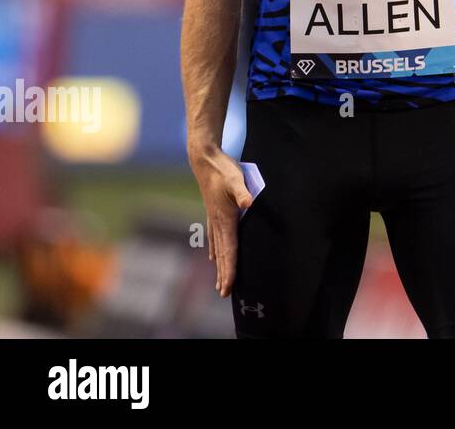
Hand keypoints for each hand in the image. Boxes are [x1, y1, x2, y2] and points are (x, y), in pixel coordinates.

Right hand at [189, 145, 252, 297]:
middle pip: (222, 253)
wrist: (205, 160)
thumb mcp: (236, 179)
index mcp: (225, 218)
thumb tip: (250, 203)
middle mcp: (217, 222)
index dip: (229, 269)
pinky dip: (214, 249)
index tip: (228, 287)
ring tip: (219, 282)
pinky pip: (214, 237)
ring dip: (219, 265)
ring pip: (217, 248)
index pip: (229, 249)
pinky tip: (212, 256)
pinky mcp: (214, 212)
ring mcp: (214, 218)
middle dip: (224, 274)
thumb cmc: (223, 170)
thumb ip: (243, 191)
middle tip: (224, 294)